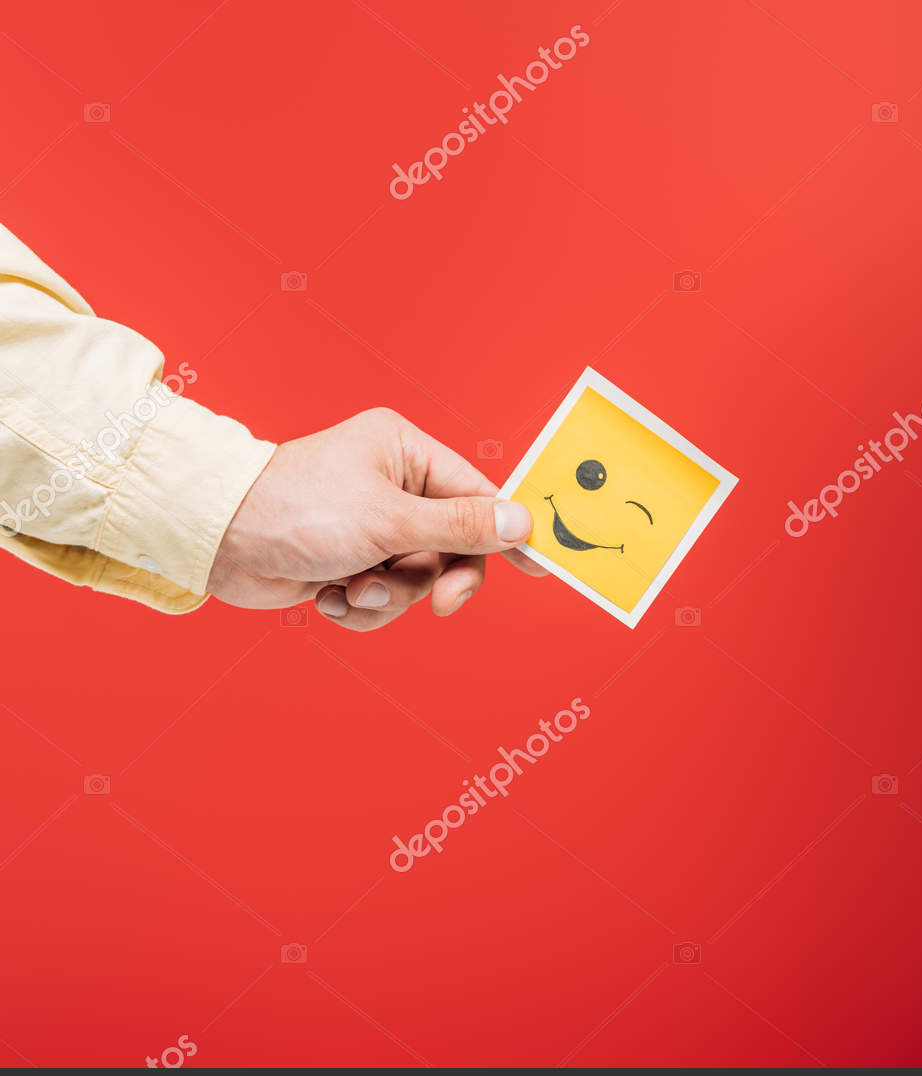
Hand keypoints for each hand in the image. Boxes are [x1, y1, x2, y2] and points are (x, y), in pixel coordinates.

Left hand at [206, 408, 544, 630]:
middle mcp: (391, 485)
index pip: (478, 495)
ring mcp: (369, 526)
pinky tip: (325, 597)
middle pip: (452, 546)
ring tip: (348, 590)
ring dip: (387, 597)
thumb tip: (523, 522)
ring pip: (416, 580)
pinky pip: (381, 597)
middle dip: (433, 579)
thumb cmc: (294, 509)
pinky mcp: (347, 561)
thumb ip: (460, 525)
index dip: (507, 533)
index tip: (537, 568)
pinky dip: (358, 606)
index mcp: (405, 452)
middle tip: (437, 604)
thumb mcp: (389, 519)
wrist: (212, 541)